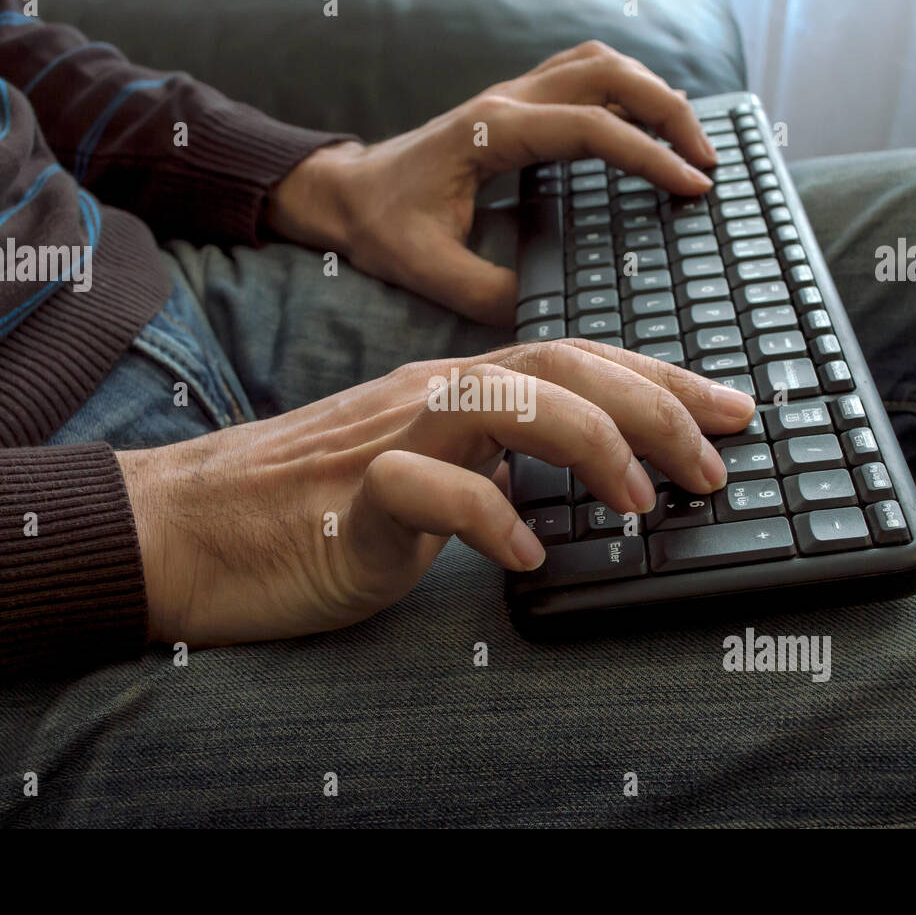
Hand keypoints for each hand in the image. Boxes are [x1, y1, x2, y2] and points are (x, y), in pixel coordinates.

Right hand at [116, 340, 754, 645]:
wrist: (185, 529)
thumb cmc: (302, 507)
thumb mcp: (417, 475)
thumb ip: (486, 465)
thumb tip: (565, 486)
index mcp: (452, 393)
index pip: (575, 362)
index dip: (661, 381)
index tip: (729, 410)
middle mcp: (430, 399)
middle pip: (561, 366)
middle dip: (655, 406)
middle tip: (714, 462)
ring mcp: (388, 440)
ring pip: (507, 401)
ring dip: (592, 444)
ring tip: (642, 503)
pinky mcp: (348, 498)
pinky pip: (427, 489)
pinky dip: (488, 516)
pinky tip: (526, 552)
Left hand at [265, 40, 717, 324]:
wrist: (345, 195)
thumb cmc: (381, 227)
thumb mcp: (429, 271)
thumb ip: (491, 294)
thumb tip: (553, 314)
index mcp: (492, 135)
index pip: (590, 127)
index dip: (648, 156)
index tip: (693, 188)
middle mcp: (507, 102)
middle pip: (608, 74)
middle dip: (668, 112)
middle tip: (707, 163)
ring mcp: (511, 97)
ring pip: (600, 64)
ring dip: (652, 92)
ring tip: (690, 143)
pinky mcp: (515, 107)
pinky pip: (583, 76)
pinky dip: (626, 92)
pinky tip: (645, 128)